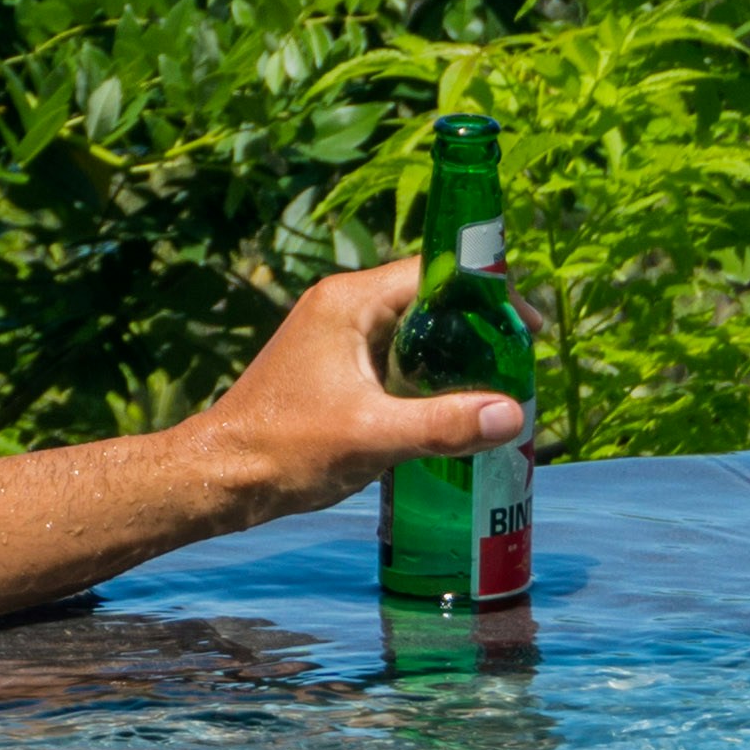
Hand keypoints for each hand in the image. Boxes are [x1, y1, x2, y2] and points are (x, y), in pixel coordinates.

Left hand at [180, 260, 531, 524]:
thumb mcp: (374, 435)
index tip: (528, 328)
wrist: (221, 476)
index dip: (487, 294)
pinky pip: (397, 361)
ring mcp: (337, 338)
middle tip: (522, 366)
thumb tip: (514, 414)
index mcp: (349, 302)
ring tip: (503, 390)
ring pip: (414, 334)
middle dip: (478, 329)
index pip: (434, 273)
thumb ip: (445, 423)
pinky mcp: (335, 369)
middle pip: (429, 301)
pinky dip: (430, 379)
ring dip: (456, 358)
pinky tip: (458, 412)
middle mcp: (343, 307)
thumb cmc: (286, 448)